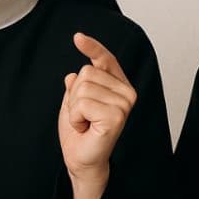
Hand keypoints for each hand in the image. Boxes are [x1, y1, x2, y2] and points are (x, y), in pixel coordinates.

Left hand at [58, 33, 136, 183]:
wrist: (81, 160)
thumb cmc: (80, 134)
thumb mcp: (73, 103)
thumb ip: (77, 86)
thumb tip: (72, 74)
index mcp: (118, 86)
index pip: (106, 60)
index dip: (92, 47)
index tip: (78, 38)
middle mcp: (126, 93)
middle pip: (86, 72)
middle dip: (74, 95)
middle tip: (82, 116)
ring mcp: (124, 104)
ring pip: (82, 87)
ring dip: (74, 108)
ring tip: (84, 122)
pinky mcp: (116, 116)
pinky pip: (82, 103)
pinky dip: (75, 117)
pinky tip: (85, 128)